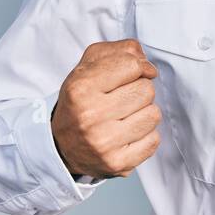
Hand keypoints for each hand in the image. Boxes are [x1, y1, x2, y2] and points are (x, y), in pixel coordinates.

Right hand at [51, 40, 161, 178]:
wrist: (60, 144)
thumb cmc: (81, 100)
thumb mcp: (90, 66)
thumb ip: (122, 51)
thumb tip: (148, 67)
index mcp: (81, 88)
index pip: (132, 65)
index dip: (135, 67)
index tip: (128, 74)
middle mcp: (90, 116)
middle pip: (146, 90)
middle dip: (138, 90)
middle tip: (120, 99)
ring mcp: (104, 143)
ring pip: (153, 115)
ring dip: (143, 113)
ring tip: (123, 117)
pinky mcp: (117, 164)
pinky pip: (154, 140)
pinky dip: (145, 136)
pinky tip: (126, 135)